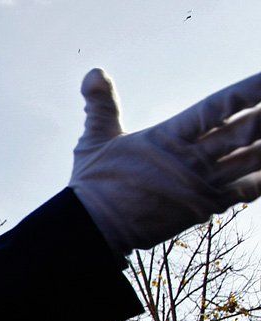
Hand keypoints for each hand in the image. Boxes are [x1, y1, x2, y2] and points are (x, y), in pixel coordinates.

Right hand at [69, 68, 260, 255]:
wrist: (94, 230)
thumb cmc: (94, 185)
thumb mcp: (94, 140)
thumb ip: (101, 105)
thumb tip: (94, 72)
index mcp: (167, 139)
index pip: (216, 109)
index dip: (247, 92)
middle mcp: (189, 160)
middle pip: (243, 132)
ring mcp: (200, 185)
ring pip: (251, 160)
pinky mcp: (204, 207)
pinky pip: (245, 191)